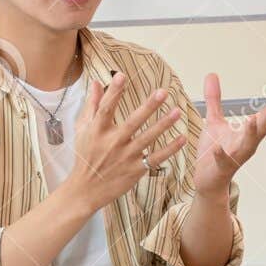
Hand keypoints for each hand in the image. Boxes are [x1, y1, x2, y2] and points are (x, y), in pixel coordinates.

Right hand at [65, 71, 186, 210]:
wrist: (86, 189)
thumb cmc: (85, 156)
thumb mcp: (82, 129)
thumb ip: (92, 105)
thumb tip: (97, 82)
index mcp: (97, 130)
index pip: (106, 107)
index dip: (114, 92)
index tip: (122, 76)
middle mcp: (112, 142)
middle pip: (133, 121)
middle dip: (148, 106)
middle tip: (163, 92)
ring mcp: (126, 156)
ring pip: (148, 138)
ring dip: (164, 125)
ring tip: (177, 111)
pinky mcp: (136, 169)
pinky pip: (156, 157)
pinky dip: (170, 149)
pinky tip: (182, 138)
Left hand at [191, 76, 265, 196]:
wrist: (206, 179)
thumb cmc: (213, 151)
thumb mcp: (214, 121)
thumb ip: (214, 99)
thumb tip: (212, 74)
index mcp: (247, 134)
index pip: (263, 116)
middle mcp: (246, 145)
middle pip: (261, 130)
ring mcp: (235, 156)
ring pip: (247, 145)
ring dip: (251, 133)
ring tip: (253, 119)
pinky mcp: (221, 167)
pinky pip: (223, 161)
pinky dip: (222, 155)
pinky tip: (218, 148)